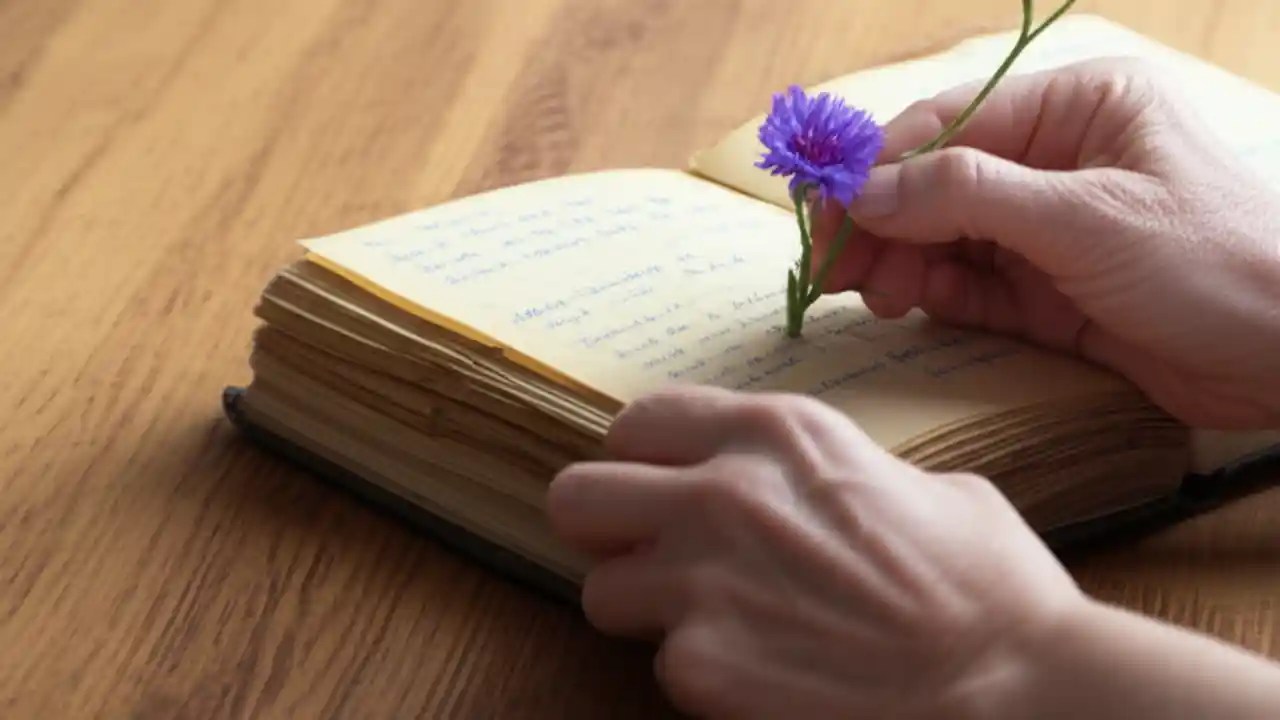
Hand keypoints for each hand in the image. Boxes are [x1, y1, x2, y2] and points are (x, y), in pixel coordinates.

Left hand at [547, 386, 1083, 718]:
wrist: (1012, 685)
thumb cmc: (986, 584)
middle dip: (605, 529)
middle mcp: (722, 493)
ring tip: (712, 624)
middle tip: (648, 555)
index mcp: (777, 433)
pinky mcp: (701, 665)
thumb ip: (834, 474)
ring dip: (645, 610)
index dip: (644, 460)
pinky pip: (663, 664)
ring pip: (600, 592)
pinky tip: (762, 673)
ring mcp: (702, 581)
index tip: (660, 486)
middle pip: (577, 496)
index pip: (638, 422)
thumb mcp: (918, 483)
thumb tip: (812, 490)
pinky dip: (701, 673)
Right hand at [810, 57, 1279, 429]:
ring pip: (945, 236)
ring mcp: (1049, 228)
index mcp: (1075, 108)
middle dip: (880, 221)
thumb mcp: (1084, 218)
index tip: (821, 207)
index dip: (877, 165)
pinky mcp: (1048, 291)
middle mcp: (1055, 160)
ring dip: (900, 262)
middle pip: (936, 182)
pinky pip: (970, 284)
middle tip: (830, 266)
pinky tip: (904, 305)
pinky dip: (932, 294)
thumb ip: (967, 197)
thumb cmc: (1211, 262)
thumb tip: (864, 191)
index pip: (949, 123)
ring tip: (872, 294)